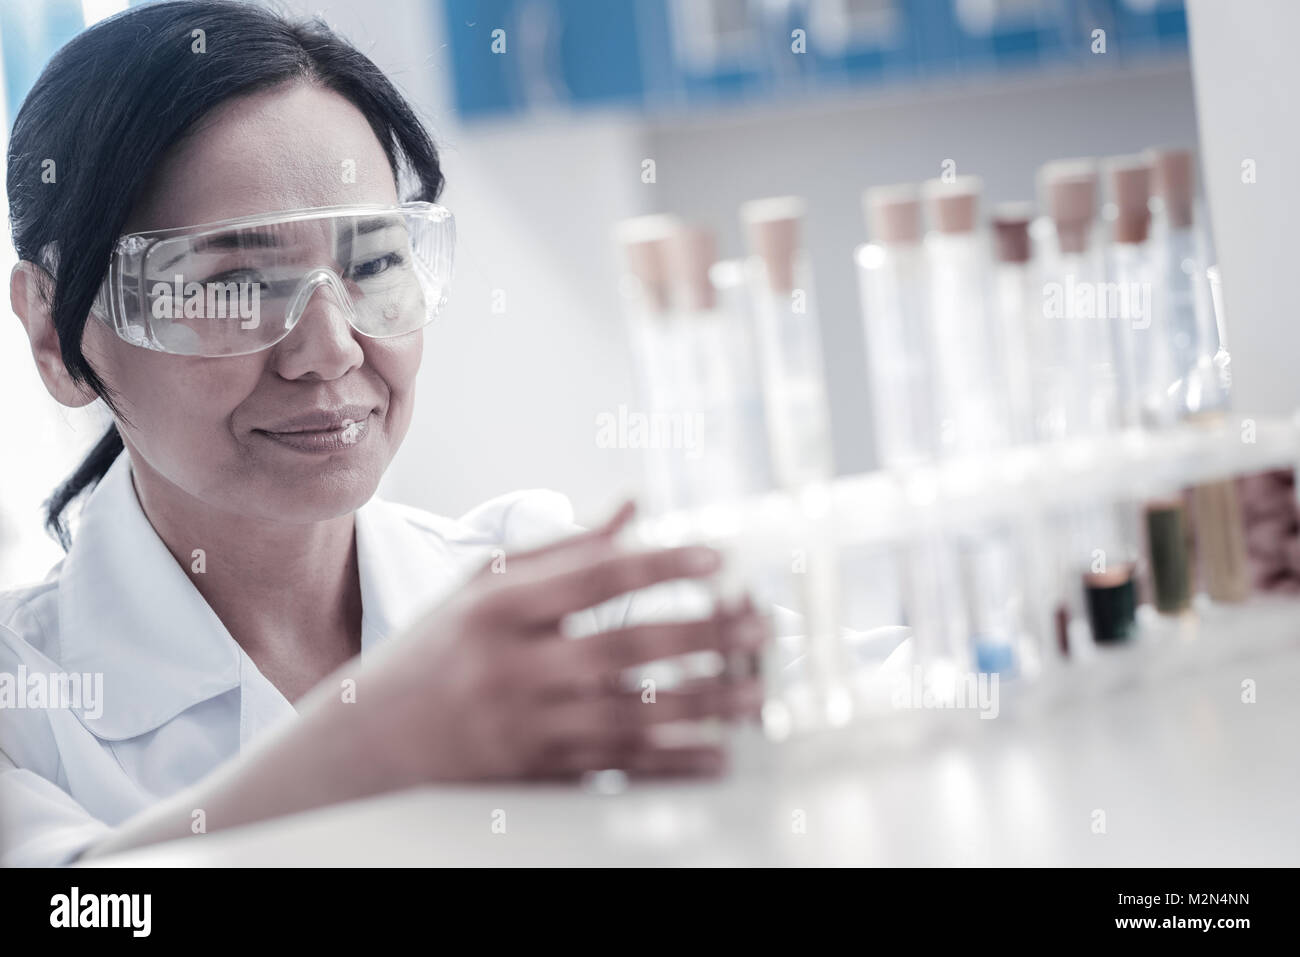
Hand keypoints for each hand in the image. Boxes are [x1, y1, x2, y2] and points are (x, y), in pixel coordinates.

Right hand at [350, 501, 768, 782]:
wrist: (371, 742)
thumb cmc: (434, 649)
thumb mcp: (481, 587)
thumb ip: (563, 548)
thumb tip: (634, 505)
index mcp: (498, 610)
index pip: (594, 578)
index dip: (661, 564)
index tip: (717, 555)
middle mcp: (514, 668)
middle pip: (626, 649)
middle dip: (703, 635)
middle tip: (759, 625)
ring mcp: (526, 728)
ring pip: (633, 716)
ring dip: (704, 705)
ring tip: (756, 692)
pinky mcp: (536, 776)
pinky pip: (617, 770)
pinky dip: (671, 765)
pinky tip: (716, 755)